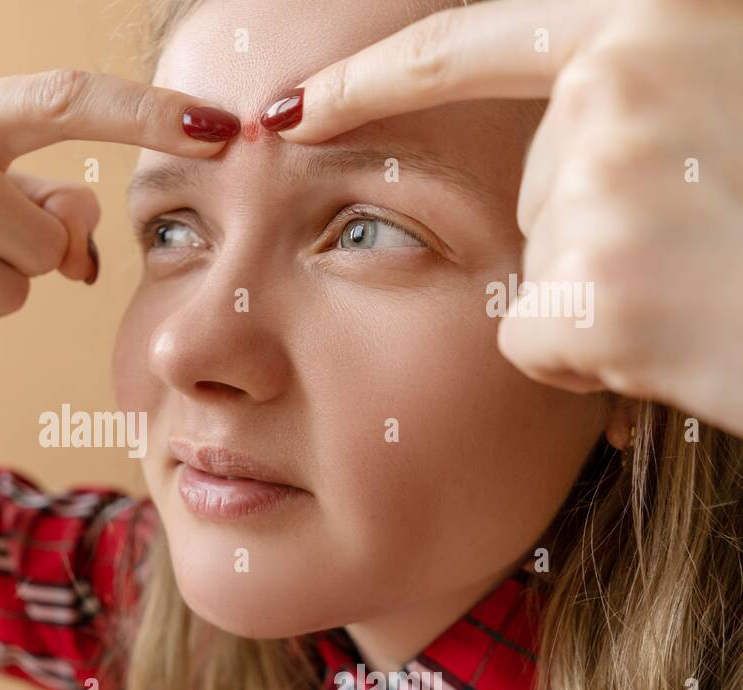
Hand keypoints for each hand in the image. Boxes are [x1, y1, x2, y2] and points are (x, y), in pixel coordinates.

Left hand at [271, 0, 742, 436]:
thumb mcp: (728, 114)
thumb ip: (640, 105)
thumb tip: (551, 142)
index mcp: (664, 22)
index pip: (474, 44)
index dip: (371, 78)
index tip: (285, 106)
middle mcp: (624, 86)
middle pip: (529, 186)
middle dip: (585, 233)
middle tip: (700, 249)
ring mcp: (607, 184)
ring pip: (532, 267)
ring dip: (600, 295)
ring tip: (704, 293)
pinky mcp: (596, 290)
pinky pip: (539, 340)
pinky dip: (592, 362)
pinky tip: (675, 348)